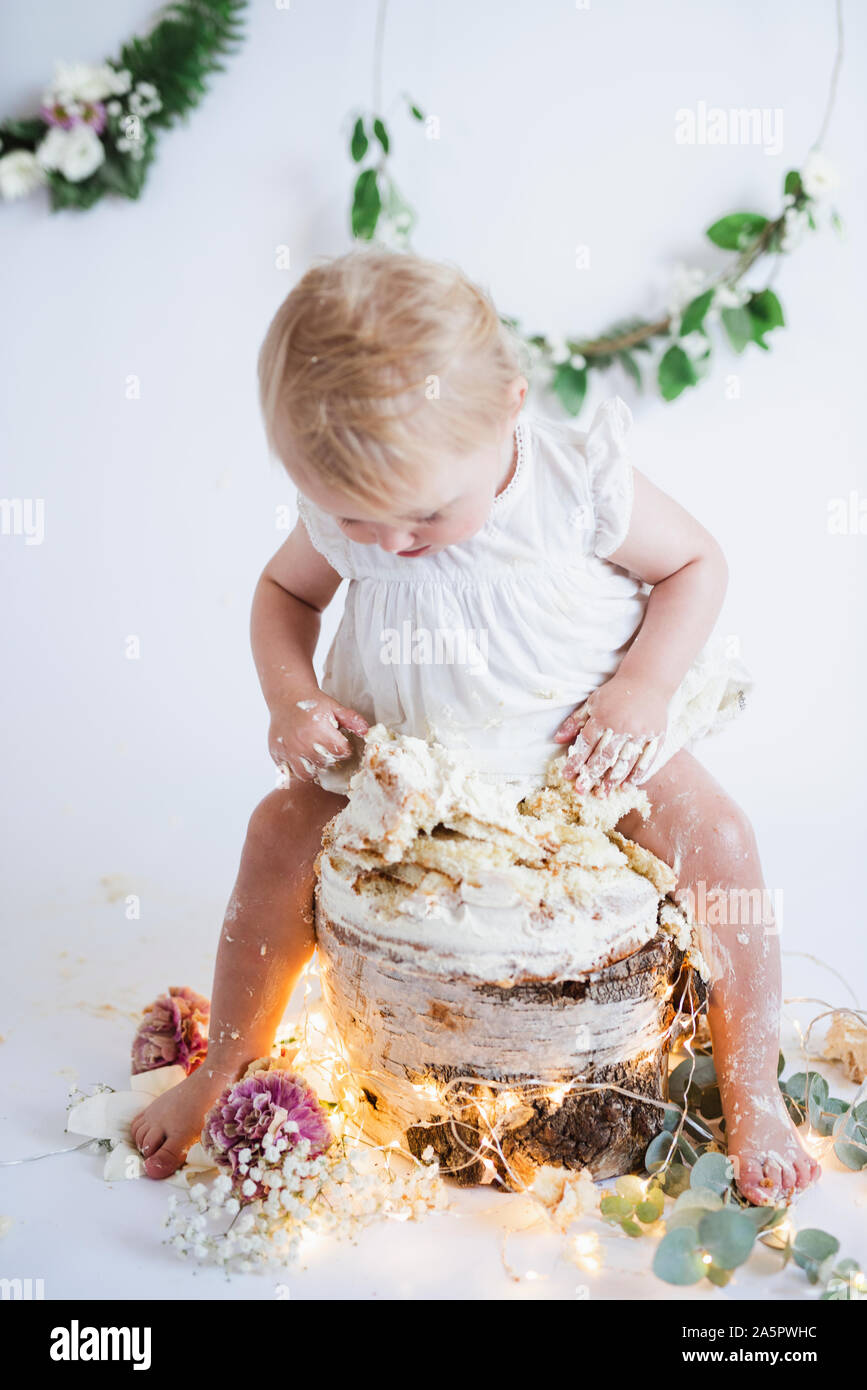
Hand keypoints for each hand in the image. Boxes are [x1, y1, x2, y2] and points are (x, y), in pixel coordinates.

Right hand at [268, 688, 368, 782]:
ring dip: (314, 767)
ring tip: (315, 756)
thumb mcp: (335, 707)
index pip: (341, 752)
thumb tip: (367, 732)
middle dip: (330, 758)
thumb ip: (352, 719)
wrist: (287, 697)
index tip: (341, 743)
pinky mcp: (276, 754)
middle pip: (325, 764)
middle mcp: (301, 741)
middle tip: (328, 748)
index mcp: (318, 728)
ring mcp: (287, 750)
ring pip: (307, 773)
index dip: (344, 749)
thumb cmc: (313, 703)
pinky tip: (301, 758)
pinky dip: (297, 769)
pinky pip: (289, 772)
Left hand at [552, 677, 669, 793]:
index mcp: (602, 717)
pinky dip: (637, 774)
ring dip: (613, 779)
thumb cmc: (616, 693)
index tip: (567, 776)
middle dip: (592, 775)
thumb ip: (575, 722)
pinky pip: (647, 759)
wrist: (647, 680)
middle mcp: (621, 726)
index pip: (586, 744)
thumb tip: (556, 739)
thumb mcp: (592, 703)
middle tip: (582, 791)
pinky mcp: (656, 736)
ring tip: (603, 793)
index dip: (575, 761)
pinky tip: (628, 786)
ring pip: (624, 761)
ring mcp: (640, 732)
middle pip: (604, 756)